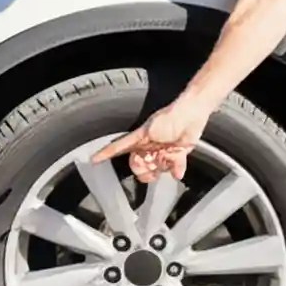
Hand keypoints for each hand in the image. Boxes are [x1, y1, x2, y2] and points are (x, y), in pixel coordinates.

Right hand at [90, 96, 214, 181]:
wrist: (192, 114)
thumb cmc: (170, 118)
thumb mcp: (152, 131)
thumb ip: (145, 147)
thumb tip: (147, 161)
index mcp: (139, 138)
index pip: (118, 148)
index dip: (106, 154)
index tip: (93, 159)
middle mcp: (148, 146)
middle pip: (138, 166)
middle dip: (145, 170)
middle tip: (153, 166)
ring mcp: (162, 151)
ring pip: (156, 169)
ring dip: (164, 166)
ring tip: (171, 155)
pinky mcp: (176, 154)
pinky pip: (173, 170)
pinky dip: (176, 170)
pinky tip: (178, 165)